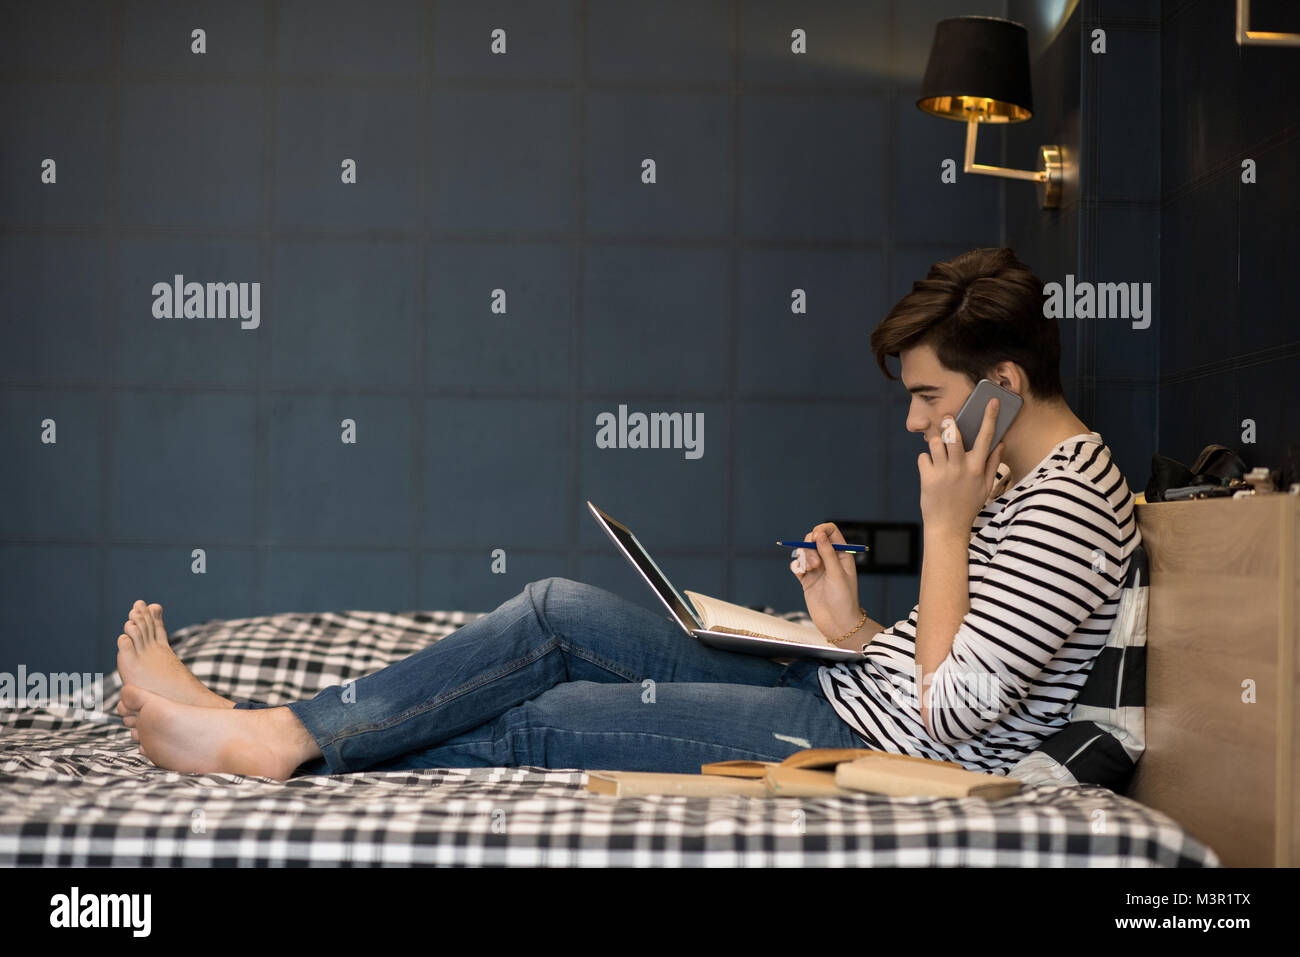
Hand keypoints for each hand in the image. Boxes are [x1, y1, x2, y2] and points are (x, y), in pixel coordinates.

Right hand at [790, 522, 861, 640]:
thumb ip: (828, 552)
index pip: (830, 532)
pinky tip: (800, 573)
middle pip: (813, 540)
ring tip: (809, 571)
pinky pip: (797, 565)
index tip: (814, 539)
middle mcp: (829, 559)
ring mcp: (817, 569)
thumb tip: (819, 534)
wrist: (838, 623)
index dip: (821, 531)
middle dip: (810, 547)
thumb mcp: (838, 574)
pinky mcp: (807, 579)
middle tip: (815, 564)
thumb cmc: (844, 600)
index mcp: (842, 554)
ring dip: (803, 557)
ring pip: (804, 552)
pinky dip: (796, 566)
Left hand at [918, 397, 1005, 537]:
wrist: (948, 527)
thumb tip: (1000, 443)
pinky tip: (931, 470)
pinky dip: (926, 461)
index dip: (990, 417)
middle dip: (949, 423)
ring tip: (938, 450)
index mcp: (977, 468)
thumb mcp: (985, 487)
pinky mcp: (927, 478)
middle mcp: (961, 468)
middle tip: (947, 418)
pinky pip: (923, 458)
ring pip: (935, 443)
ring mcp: (943, 473)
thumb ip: (993, 464)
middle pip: (954, 436)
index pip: (986, 437)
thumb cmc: (968, 505)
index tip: (991, 401)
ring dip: (935, 442)